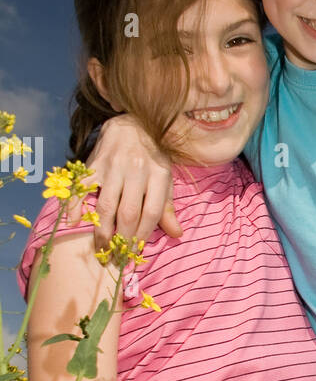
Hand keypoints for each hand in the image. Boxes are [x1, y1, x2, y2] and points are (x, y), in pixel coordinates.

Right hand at [70, 114, 181, 247]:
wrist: (132, 123)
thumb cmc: (152, 156)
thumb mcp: (165, 178)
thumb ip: (168, 206)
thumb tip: (176, 234)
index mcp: (158, 174)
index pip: (152, 212)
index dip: (144, 235)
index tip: (136, 252)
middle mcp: (136, 170)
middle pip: (129, 213)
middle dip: (123, 239)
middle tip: (117, 257)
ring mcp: (113, 166)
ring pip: (107, 205)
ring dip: (103, 231)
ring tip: (102, 249)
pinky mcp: (94, 163)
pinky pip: (83, 187)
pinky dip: (76, 205)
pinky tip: (75, 222)